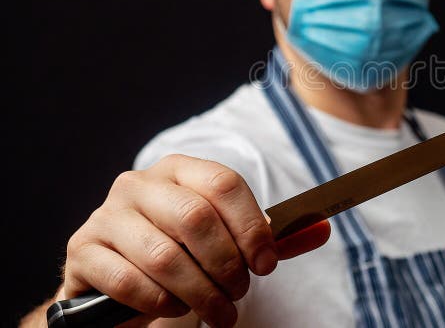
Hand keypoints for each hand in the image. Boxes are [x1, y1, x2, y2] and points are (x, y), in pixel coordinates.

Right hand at [61, 154, 330, 327]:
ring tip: (216, 311)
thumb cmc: (180, 253)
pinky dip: (160, 302)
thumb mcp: (223, 239)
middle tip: (238, 295)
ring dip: (199, 293)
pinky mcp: (84, 250)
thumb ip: (265, 237)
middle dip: (226, 266)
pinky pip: (129, 281)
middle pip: (196, 218)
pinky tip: (173, 308)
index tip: (266, 266)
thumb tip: (322, 230)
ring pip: (164, 255)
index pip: (224, 184)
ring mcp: (107, 215)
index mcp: (179, 169)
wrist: (116, 279)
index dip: (252, 229)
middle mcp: (140, 183)